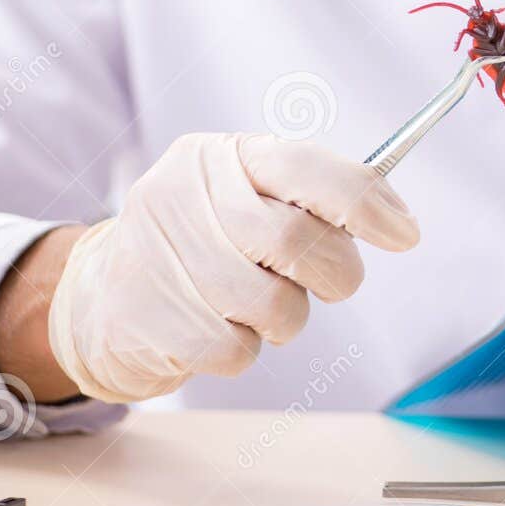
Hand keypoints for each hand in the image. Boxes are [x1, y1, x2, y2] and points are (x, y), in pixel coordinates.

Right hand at [48, 133, 418, 403]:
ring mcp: (156, 252)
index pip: (305, 166)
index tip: (406, 234)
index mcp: (220, 156)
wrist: (97, 298)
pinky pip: (235, 349)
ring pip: (272, 303)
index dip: (364, 202)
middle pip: (296, 239)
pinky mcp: (142, 316)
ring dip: (285, 318)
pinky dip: (242, 349)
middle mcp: (182, 191)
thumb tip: (395, 218)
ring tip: (257, 307)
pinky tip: (216, 329)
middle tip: (331, 284)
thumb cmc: (200, 248)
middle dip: (335, 273)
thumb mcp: (244, 201)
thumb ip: (308, 201)